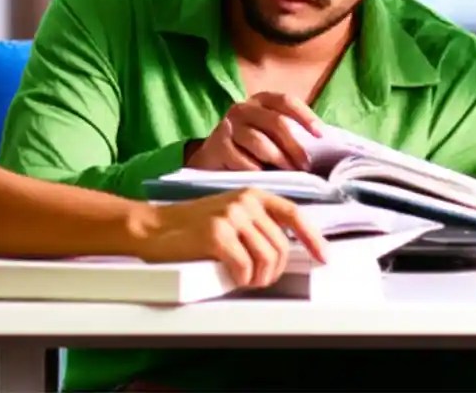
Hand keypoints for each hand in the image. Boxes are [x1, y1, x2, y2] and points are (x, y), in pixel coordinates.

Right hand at [134, 188, 327, 286]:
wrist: (152, 227)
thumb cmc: (190, 226)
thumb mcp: (230, 214)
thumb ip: (256, 224)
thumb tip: (285, 250)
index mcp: (253, 195)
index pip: (295, 214)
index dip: (313, 237)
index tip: (322, 256)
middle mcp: (245, 202)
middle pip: (280, 245)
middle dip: (274, 270)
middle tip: (259, 280)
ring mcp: (231, 216)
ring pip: (265, 259)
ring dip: (257, 278)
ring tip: (243, 279)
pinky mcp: (216, 234)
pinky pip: (244, 267)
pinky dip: (240, 279)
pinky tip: (229, 276)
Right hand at [186, 92, 322, 171]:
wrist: (212, 159)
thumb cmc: (250, 147)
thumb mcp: (269, 133)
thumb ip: (291, 133)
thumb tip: (326, 144)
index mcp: (261, 100)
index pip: (286, 101)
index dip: (305, 117)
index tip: (321, 135)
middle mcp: (243, 108)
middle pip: (275, 122)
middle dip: (295, 145)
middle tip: (306, 165)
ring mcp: (228, 126)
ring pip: (259, 142)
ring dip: (279, 160)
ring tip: (290, 173)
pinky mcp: (216, 146)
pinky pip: (242, 160)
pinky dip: (256, 170)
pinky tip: (264, 178)